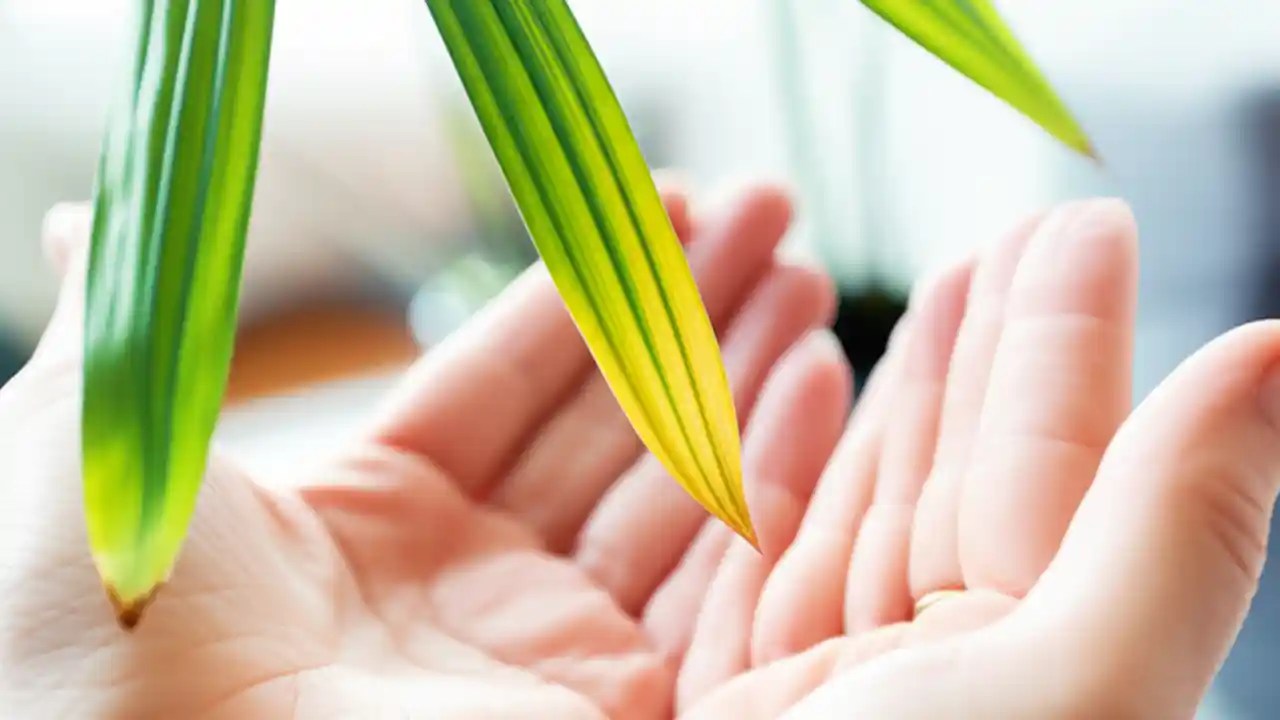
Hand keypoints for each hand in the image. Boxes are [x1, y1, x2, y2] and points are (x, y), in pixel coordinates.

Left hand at [0, 184, 842, 718]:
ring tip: (808, 268)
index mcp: (358, 517)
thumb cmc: (83, 625)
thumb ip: (134, 327)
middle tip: (770, 210)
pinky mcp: (609, 708)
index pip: (504, 376)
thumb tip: (81, 225)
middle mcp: (462, 584)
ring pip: (671, 481)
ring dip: (745, 370)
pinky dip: (772, 468)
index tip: (664, 204)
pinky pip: (714, 573)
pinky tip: (821, 369)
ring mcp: (542, 647)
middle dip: (691, 309)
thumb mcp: (93, 441)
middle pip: (602, 418)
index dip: (586, 288)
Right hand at [682, 199, 1279, 717]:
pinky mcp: (725, 705)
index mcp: (1039, 682)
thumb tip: (1272, 356)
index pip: (1059, 479)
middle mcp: (941, 687)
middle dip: (985, 351)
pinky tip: (807, 390)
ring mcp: (828, 695)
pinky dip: (772, 471)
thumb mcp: (1075, 688)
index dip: (1067, 343)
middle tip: (1008, 234)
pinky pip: (753, 567)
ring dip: (897, 396)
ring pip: (864, 514)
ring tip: (930, 289)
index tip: (1079, 227)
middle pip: (962, 483)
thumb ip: (1167, 533)